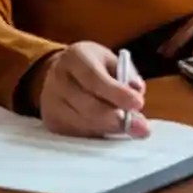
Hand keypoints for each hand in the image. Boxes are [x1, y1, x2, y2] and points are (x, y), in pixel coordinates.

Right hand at [30, 42, 150, 137]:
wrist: (60, 72)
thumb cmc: (92, 65)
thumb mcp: (109, 59)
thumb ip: (126, 73)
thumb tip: (137, 91)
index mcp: (75, 57)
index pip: (94, 78)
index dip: (117, 93)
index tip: (139, 103)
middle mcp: (58, 79)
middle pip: (88, 106)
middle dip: (116, 119)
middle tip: (140, 126)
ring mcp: (52, 103)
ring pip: (84, 124)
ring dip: (110, 129)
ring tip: (130, 128)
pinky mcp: (52, 122)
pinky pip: (78, 134)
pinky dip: (98, 134)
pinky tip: (111, 130)